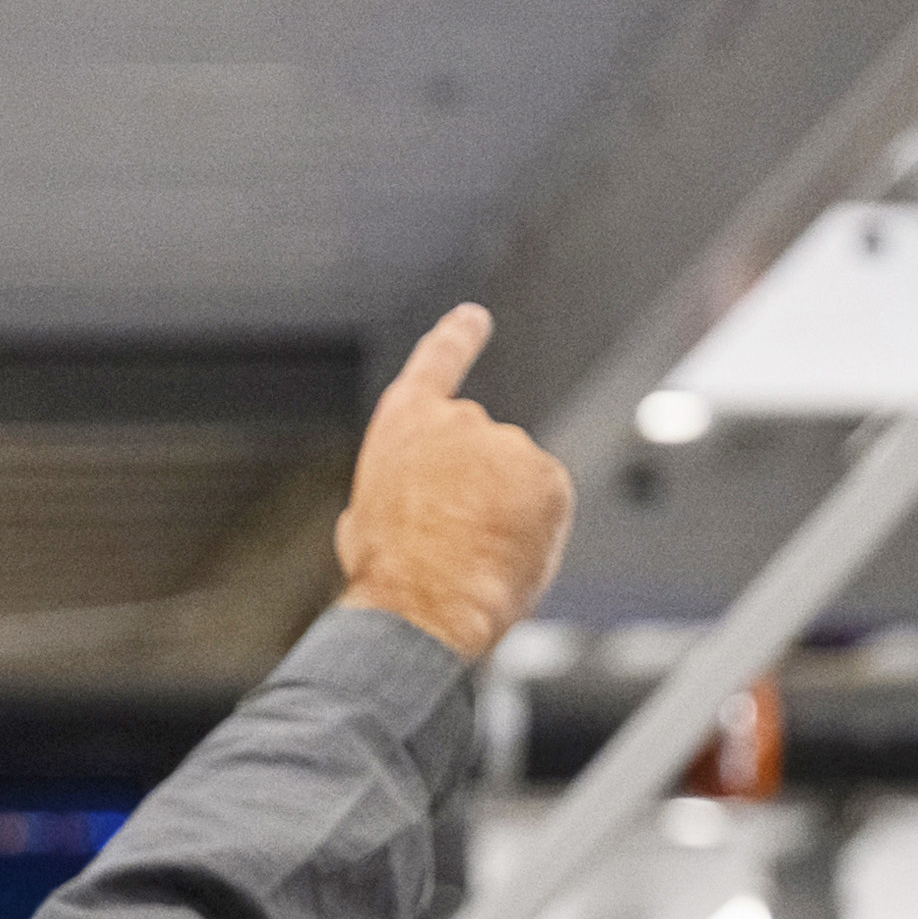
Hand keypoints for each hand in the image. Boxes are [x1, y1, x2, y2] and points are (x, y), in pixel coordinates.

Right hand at [336, 305, 575, 662]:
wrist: (424, 601)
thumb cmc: (388, 570)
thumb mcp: (368, 515)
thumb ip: (406, 485)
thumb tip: (429, 502)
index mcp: (406, 422)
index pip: (438, 362)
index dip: (458, 337)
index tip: (475, 317)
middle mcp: (461, 418)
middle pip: (482, 449)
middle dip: (477, 487)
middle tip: (454, 537)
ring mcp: (509, 443)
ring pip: (517, 479)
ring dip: (506, 510)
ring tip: (474, 552)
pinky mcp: (549, 475)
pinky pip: (547, 502)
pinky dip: (535, 527)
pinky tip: (505, 553)